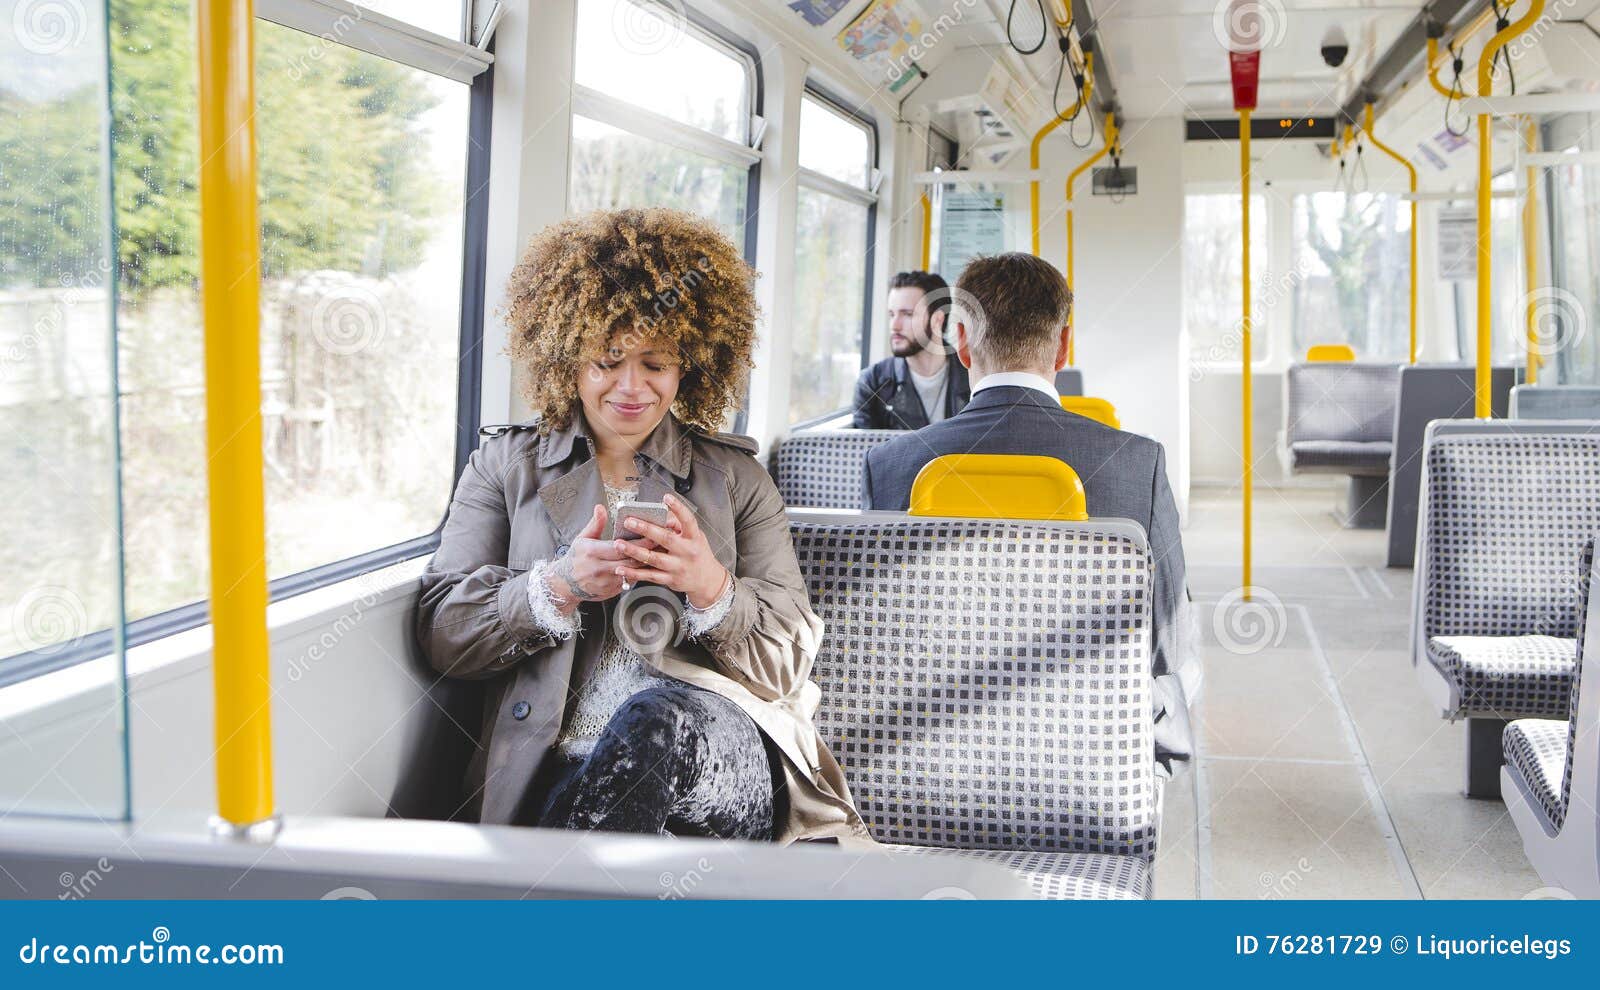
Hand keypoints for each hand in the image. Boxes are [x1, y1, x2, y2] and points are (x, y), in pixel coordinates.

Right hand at [545, 505, 647, 614]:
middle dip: (647, 553)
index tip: (650, 536)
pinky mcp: (611, 591)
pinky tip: (647, 567)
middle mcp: (600, 568)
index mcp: (593, 552)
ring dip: (645, 564)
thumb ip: (595, 524)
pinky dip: (638, 574)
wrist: (564, 584)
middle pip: (629, 561)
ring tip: (658, 555)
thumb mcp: (582, 538)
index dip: (637, 543)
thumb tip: (600, 508)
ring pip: (632, 573)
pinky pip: (629, 582)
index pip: (619, 547)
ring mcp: (606, 582)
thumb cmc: (575, 559)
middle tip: (661, 544)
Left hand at [613, 494, 730, 608]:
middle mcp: (686, 552)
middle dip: (646, 529)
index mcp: (694, 538)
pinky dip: (634, 573)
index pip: (688, 520)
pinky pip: (649, 576)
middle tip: (629, 521)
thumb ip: (679, 525)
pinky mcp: (670, 579)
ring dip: (634, 551)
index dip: (679, 508)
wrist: (707, 580)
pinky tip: (621, 568)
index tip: (667, 498)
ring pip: (654, 558)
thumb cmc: (698, 554)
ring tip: (619, 544)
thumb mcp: (695, 537)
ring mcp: (678, 567)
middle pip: (666, 539)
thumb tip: (662, 513)